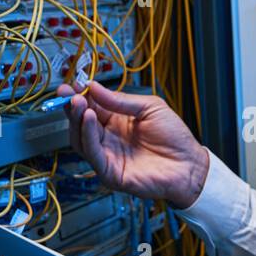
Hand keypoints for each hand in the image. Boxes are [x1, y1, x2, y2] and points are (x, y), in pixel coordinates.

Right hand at [58, 81, 209, 208]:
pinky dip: (87, 135)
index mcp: (116, 122)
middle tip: (67, 92)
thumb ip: (121, 100)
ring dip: (77, 119)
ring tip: (78, 102)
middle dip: (73, 105)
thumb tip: (94, 87)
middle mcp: (108, 139)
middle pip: (81, 122)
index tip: (73, 83)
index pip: (91, 107)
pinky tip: (89, 119)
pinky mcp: (109, 172)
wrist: (188, 164)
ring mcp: (107, 156)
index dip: (81, 95)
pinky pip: (93, 154)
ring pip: (81, 138)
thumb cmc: (174, 138)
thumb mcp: (149, 108)